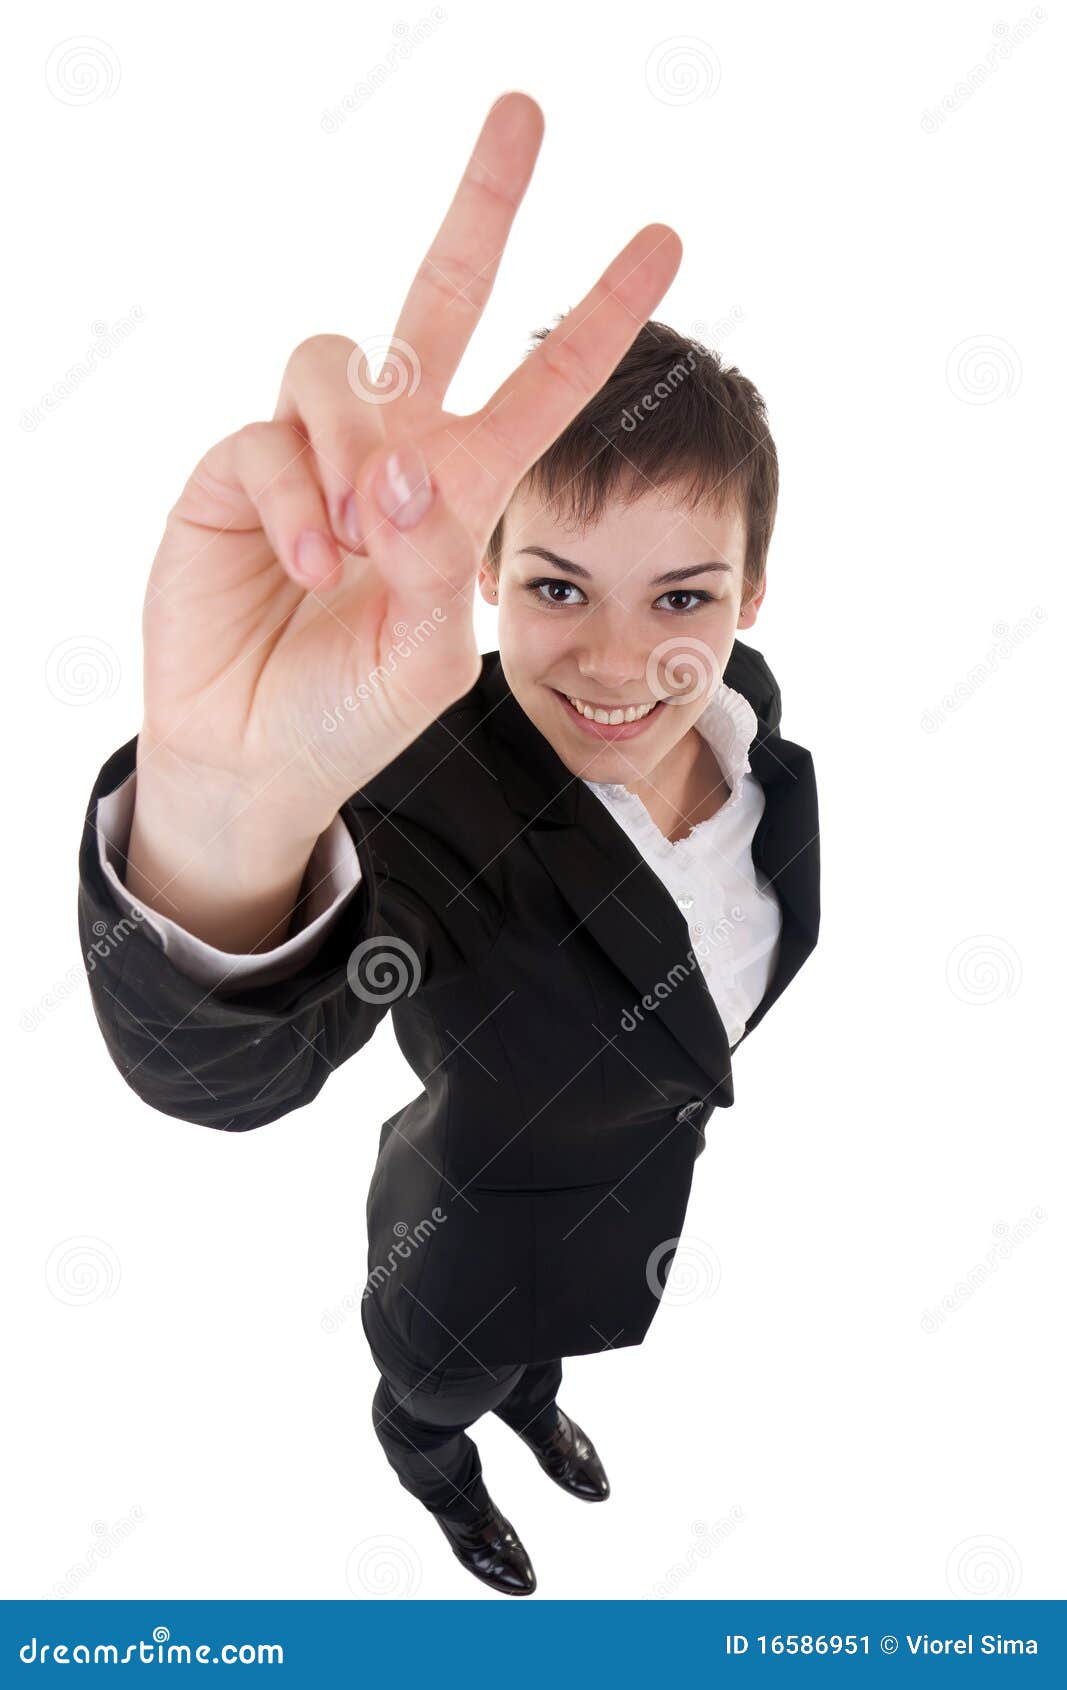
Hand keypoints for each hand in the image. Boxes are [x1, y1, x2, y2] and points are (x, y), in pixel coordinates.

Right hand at [137, 92, 682, 836]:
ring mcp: (311, 455)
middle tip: (526, 111)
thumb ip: (433, 567)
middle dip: (482, 206)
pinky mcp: (235, 471)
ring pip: (344, 366)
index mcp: (459, 492)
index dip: (600, 317)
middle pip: (439, 299)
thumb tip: (404, 464)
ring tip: (362, 544)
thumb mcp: (425, 659)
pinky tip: (315, 565)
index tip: (663, 240)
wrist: (255, 758)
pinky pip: (270, 439)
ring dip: (361, 449)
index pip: (539, 386)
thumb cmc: (351, 714)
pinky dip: (302, 503)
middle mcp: (390, 453)